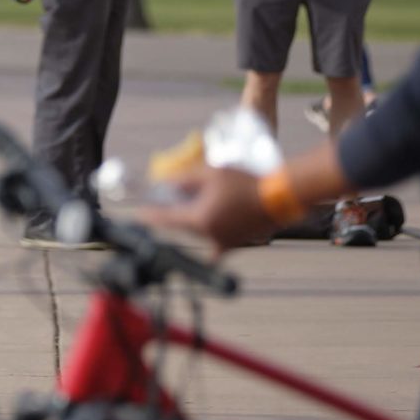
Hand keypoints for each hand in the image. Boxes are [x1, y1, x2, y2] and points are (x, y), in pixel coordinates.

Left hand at [141, 165, 274, 252]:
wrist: (280, 196)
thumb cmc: (246, 182)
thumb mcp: (210, 173)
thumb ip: (184, 179)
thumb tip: (166, 183)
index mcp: (200, 220)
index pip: (168, 219)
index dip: (152, 215)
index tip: (140, 213)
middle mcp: (210, 237)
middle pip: (183, 226)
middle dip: (173, 214)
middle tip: (167, 201)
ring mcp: (224, 243)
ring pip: (199, 234)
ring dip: (192, 221)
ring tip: (194, 203)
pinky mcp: (237, 244)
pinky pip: (217, 246)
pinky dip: (211, 240)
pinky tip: (209, 233)